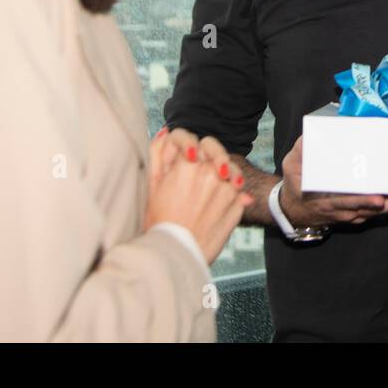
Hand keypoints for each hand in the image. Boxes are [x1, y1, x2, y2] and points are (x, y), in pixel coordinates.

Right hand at [147, 128, 251, 263]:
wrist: (175, 255)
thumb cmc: (157, 222)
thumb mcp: (150, 185)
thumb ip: (157, 153)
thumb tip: (166, 132)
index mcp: (187, 164)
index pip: (191, 140)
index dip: (186, 145)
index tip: (186, 157)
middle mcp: (211, 172)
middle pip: (214, 148)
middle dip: (208, 154)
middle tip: (201, 167)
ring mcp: (227, 189)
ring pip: (229, 167)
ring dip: (222, 172)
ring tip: (212, 187)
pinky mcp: (237, 205)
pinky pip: (238, 189)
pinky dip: (231, 191)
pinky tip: (218, 203)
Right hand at [278, 135, 387, 226]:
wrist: (294, 211)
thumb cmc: (295, 186)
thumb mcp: (291, 167)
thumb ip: (301, 152)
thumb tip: (310, 135)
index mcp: (326, 200)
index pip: (346, 201)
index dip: (362, 201)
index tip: (378, 199)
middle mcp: (343, 210)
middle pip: (372, 210)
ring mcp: (353, 214)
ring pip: (380, 213)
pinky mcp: (359, 214)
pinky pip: (380, 213)